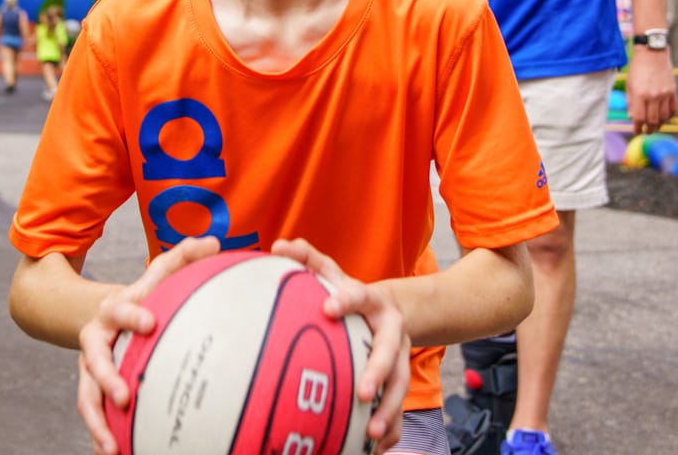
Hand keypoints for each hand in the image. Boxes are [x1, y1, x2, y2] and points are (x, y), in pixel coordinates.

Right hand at [76, 236, 220, 454]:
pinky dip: (100, 435)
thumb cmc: (145, 294)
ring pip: (87, 396)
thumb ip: (184, 255)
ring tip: (111, 447)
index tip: (150, 323)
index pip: (121, 311)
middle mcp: (96, 340)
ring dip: (97, 421)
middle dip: (107, 378)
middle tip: (125, 397)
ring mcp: (91, 368)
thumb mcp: (160, 272)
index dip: (133, 315)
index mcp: (114, 309)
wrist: (107, 314)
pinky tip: (116, 454)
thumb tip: (216, 242)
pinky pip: (94, 416)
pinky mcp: (93, 390)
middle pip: (94, 360)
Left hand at [271, 238, 409, 453]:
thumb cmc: (347, 292)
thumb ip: (306, 257)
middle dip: (379, 372)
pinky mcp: (399, 380)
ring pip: (400, 385)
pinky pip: (400, 409)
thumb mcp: (331, 271)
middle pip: (390, 351)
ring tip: (372, 434)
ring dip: (390, 410)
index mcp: (372, 300)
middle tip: (363, 392)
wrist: (390, 310)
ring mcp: (399, 357)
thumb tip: (277, 244)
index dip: (345, 300)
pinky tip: (375, 450)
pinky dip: (391, 430)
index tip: (327, 308)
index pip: (359, 295)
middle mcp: (391, 330)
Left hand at [626, 49, 676, 134]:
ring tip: (655, 127)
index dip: (638, 128)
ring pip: (664, 117)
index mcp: (640, 95)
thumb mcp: (629, 85)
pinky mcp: (673, 91)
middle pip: (653, 120)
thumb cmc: (637, 69)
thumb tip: (633, 118)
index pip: (639, 118)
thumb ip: (631, 102)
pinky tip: (665, 118)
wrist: (652, 54)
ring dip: (660, 125)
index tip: (637, 132)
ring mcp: (665, 94)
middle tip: (646, 132)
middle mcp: (653, 96)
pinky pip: (673, 109)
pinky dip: (669, 116)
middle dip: (649, 129)